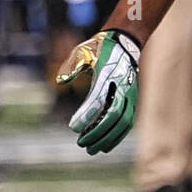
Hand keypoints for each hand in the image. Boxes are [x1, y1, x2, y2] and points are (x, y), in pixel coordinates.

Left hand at [56, 29, 140, 153]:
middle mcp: (121, 86)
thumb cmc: (99, 48)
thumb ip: (71, 67)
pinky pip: (127, 122)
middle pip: (111, 115)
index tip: (73, 127)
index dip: (86, 115)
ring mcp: (129, 94)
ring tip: (91, 149)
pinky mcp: (133, 100)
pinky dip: (117, 136)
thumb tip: (59, 81)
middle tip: (80, 143)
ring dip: (107, 138)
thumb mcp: (82, 52)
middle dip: (97, 132)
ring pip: (122, 122)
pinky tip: (105, 146)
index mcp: (107, 74)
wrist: (124, 42)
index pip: (97, 99)